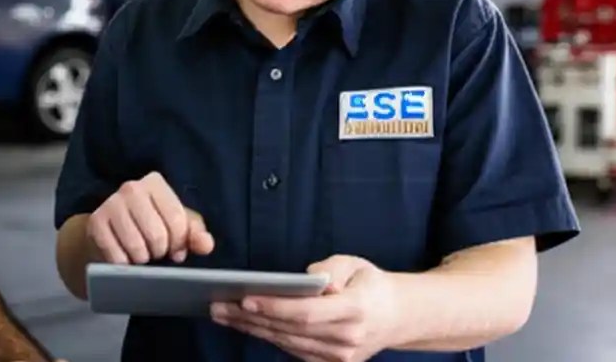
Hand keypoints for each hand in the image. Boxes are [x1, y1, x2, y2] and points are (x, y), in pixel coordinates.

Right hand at [87, 172, 214, 264]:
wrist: (109, 229)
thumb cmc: (150, 224)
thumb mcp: (176, 225)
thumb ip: (195, 234)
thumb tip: (205, 245)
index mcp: (155, 184)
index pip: (177, 221)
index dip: (179, 243)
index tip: (175, 249)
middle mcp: (132, 188)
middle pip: (157, 236)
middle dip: (160, 252)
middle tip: (156, 252)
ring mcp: (110, 204)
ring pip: (137, 248)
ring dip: (142, 259)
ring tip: (142, 254)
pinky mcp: (95, 223)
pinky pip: (117, 257)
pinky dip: (124, 263)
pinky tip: (124, 256)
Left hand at [210, 255, 398, 361]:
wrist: (397, 317)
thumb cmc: (370, 284)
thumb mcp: (354, 264)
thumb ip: (329, 269)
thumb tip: (305, 280)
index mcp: (355, 311)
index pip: (306, 312)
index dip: (274, 307)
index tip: (245, 298)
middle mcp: (346, 340)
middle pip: (289, 330)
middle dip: (250, 317)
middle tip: (218, 304)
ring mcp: (338, 358)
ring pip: (286, 342)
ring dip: (251, 328)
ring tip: (222, 313)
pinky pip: (291, 349)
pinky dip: (266, 336)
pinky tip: (245, 324)